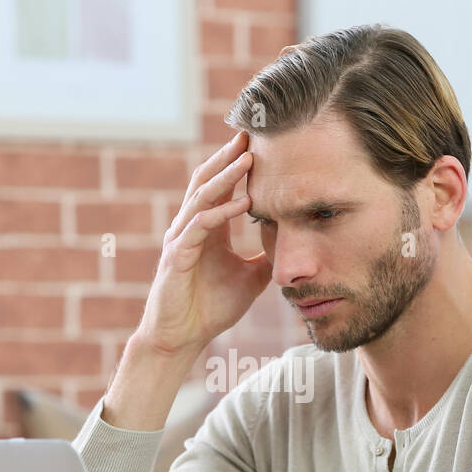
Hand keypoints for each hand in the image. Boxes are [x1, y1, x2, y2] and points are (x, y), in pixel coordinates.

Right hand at [137, 130, 271, 356]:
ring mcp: (181, 239)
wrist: (182, 339)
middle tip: (252, 132)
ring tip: (249, 158)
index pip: (221, 186)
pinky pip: (199, 227)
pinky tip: (243, 203)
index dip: (237, 163)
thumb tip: (294, 244)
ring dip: (226, 176)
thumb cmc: (210, 308)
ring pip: (202, 197)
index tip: (262, 142)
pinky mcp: (176, 257)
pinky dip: (221, 213)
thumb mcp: (251, 278)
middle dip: (229, 156)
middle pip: (208, 180)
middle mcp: (190, 227)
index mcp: (206, 228)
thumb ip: (266, 257)